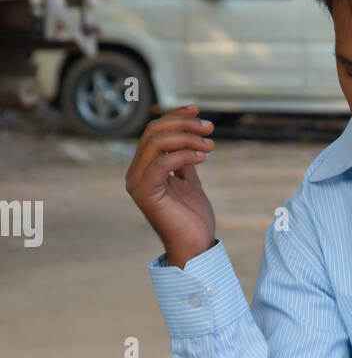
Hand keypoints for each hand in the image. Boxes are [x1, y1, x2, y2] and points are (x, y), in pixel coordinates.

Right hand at [125, 104, 216, 267]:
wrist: (194, 246)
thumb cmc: (193, 218)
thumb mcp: (190, 181)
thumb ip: (183, 160)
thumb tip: (189, 138)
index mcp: (144, 168)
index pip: (155, 131)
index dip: (175, 116)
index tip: (198, 110)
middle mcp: (135, 173)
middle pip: (154, 132)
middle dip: (184, 124)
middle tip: (210, 129)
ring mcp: (137, 182)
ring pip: (156, 142)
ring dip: (187, 137)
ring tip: (210, 144)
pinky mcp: (145, 192)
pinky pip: (162, 162)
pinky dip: (184, 154)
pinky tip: (202, 156)